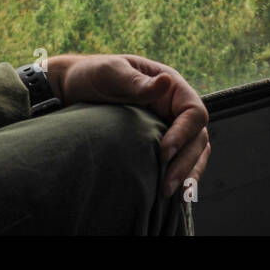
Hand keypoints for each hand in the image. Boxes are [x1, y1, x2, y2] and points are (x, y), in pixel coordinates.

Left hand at [45, 53, 209, 196]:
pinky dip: (181, 175)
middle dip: (186, 162)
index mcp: (171, 87)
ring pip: (194, 151)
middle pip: (198, 136)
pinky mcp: (159, 141)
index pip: (193, 112)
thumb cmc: (93, 75)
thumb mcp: (112, 73)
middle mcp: (175, 107)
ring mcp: (169, 125)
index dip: (184, 133)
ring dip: (187, 174)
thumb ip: (138, 83)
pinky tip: (173, 195)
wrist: (72, 89)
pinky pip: (180, 159)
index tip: (164, 152)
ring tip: (175, 197)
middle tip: (167, 187)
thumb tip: (166, 82)